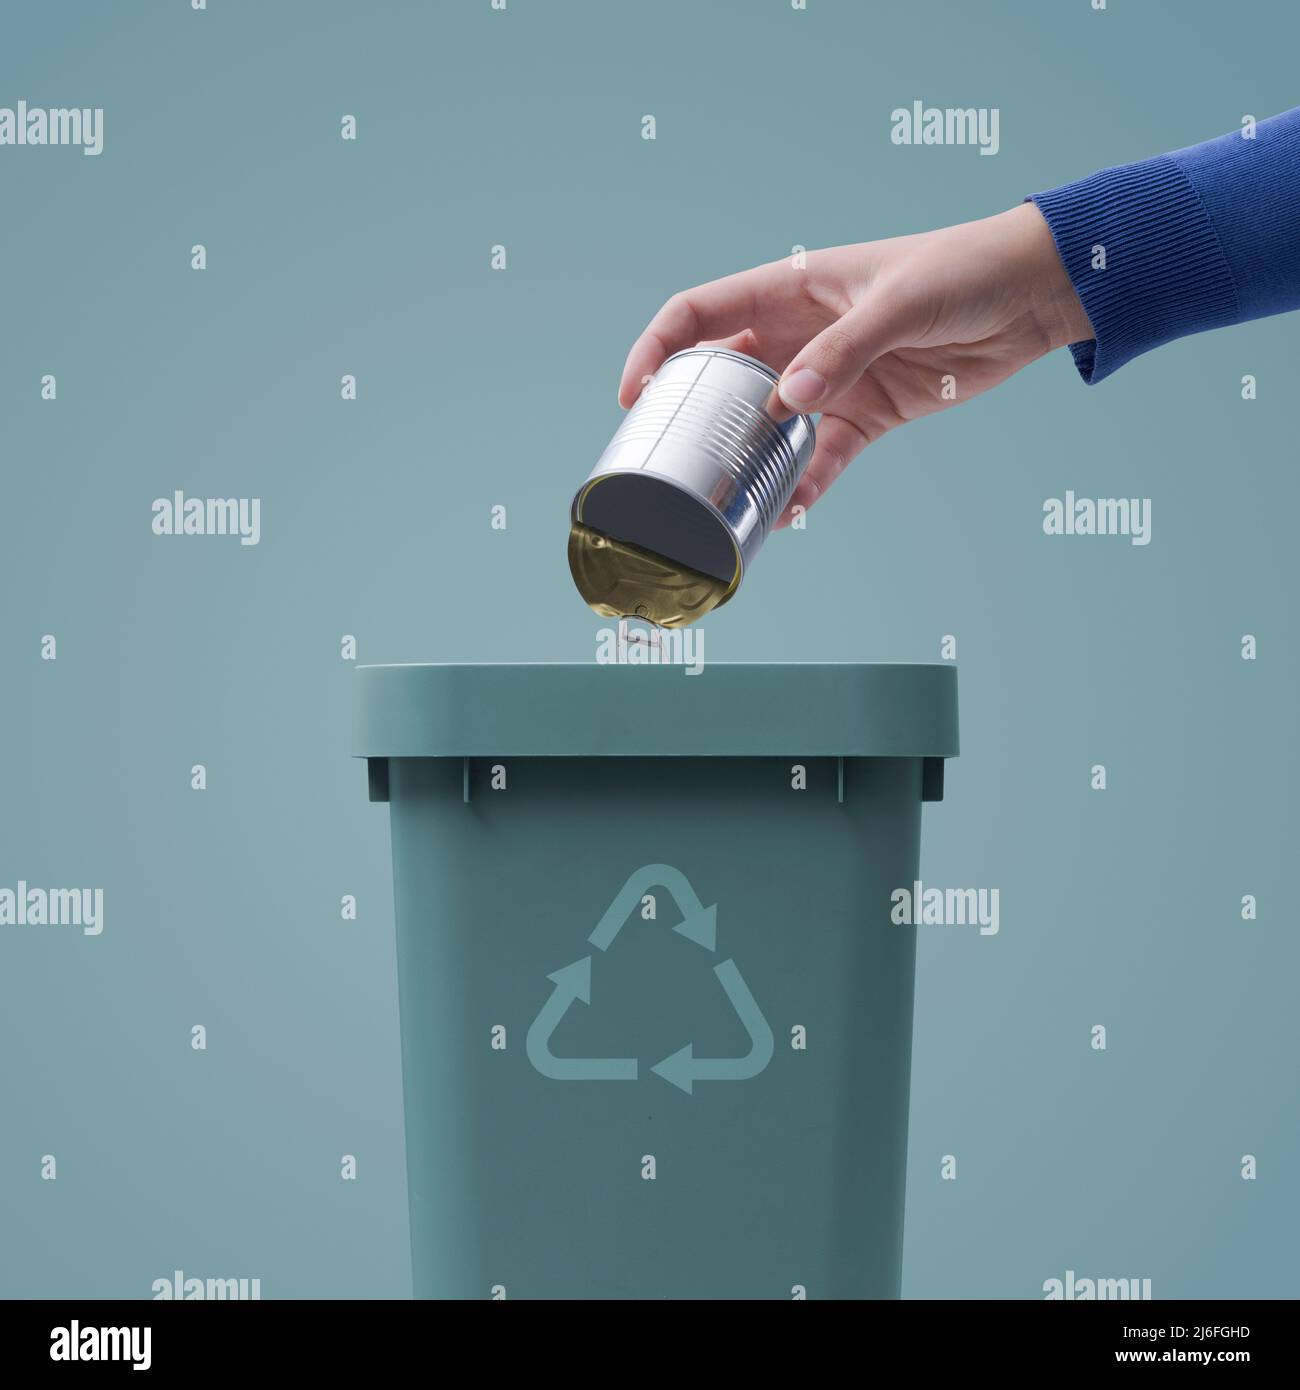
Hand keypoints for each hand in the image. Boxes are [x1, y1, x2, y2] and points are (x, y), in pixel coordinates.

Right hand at [618, 203, 1092, 525]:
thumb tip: (789, 402)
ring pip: (771, 427)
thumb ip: (843, 350)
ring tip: (730, 499)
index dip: (659, 348)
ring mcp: (830, 379)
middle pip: (726, 378)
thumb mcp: (899, 302)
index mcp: (790, 288)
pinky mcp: (866, 416)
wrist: (1031, 292)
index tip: (635, 395)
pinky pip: (823, 456)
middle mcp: (799, 335)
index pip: (701, 313)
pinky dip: (806, 483)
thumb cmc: (962, 269)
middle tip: (677, 462)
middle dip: (698, 418)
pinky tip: (791, 510)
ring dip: (751, 461)